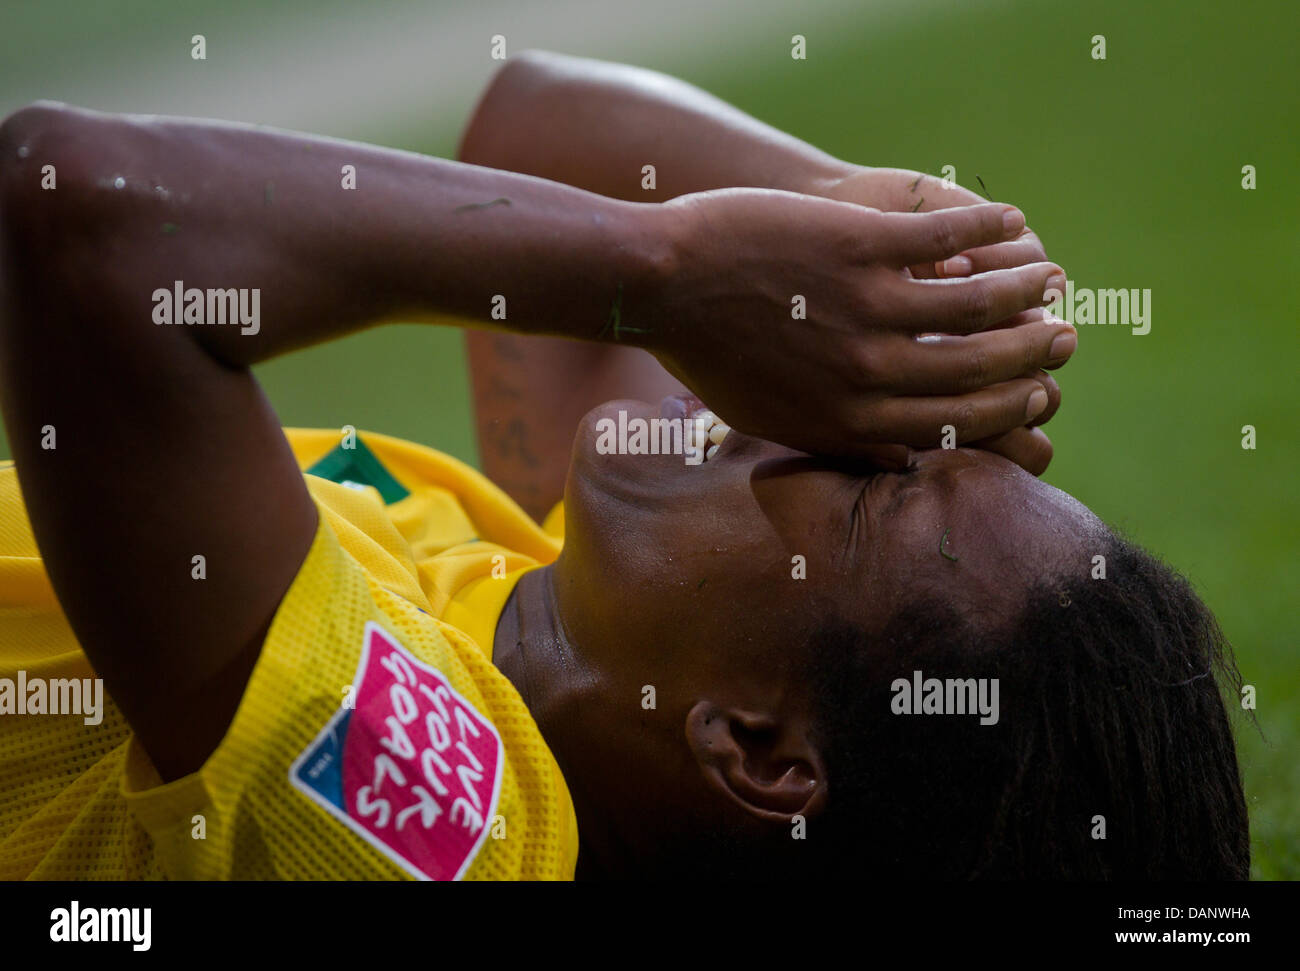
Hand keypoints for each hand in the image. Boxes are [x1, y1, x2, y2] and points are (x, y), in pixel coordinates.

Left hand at [636, 187, 1073, 460]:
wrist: (658, 284)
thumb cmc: (709, 354)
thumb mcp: (770, 420)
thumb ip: (838, 440)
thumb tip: (898, 457)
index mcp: (848, 419)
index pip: (953, 424)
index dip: (1007, 409)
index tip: (1038, 392)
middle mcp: (866, 372)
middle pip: (976, 369)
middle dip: (1032, 354)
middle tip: (1064, 337)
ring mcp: (864, 306)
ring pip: (974, 303)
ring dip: (1025, 288)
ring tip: (1051, 277)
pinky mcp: (856, 245)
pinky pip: (943, 238)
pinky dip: (987, 228)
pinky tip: (1012, 220)